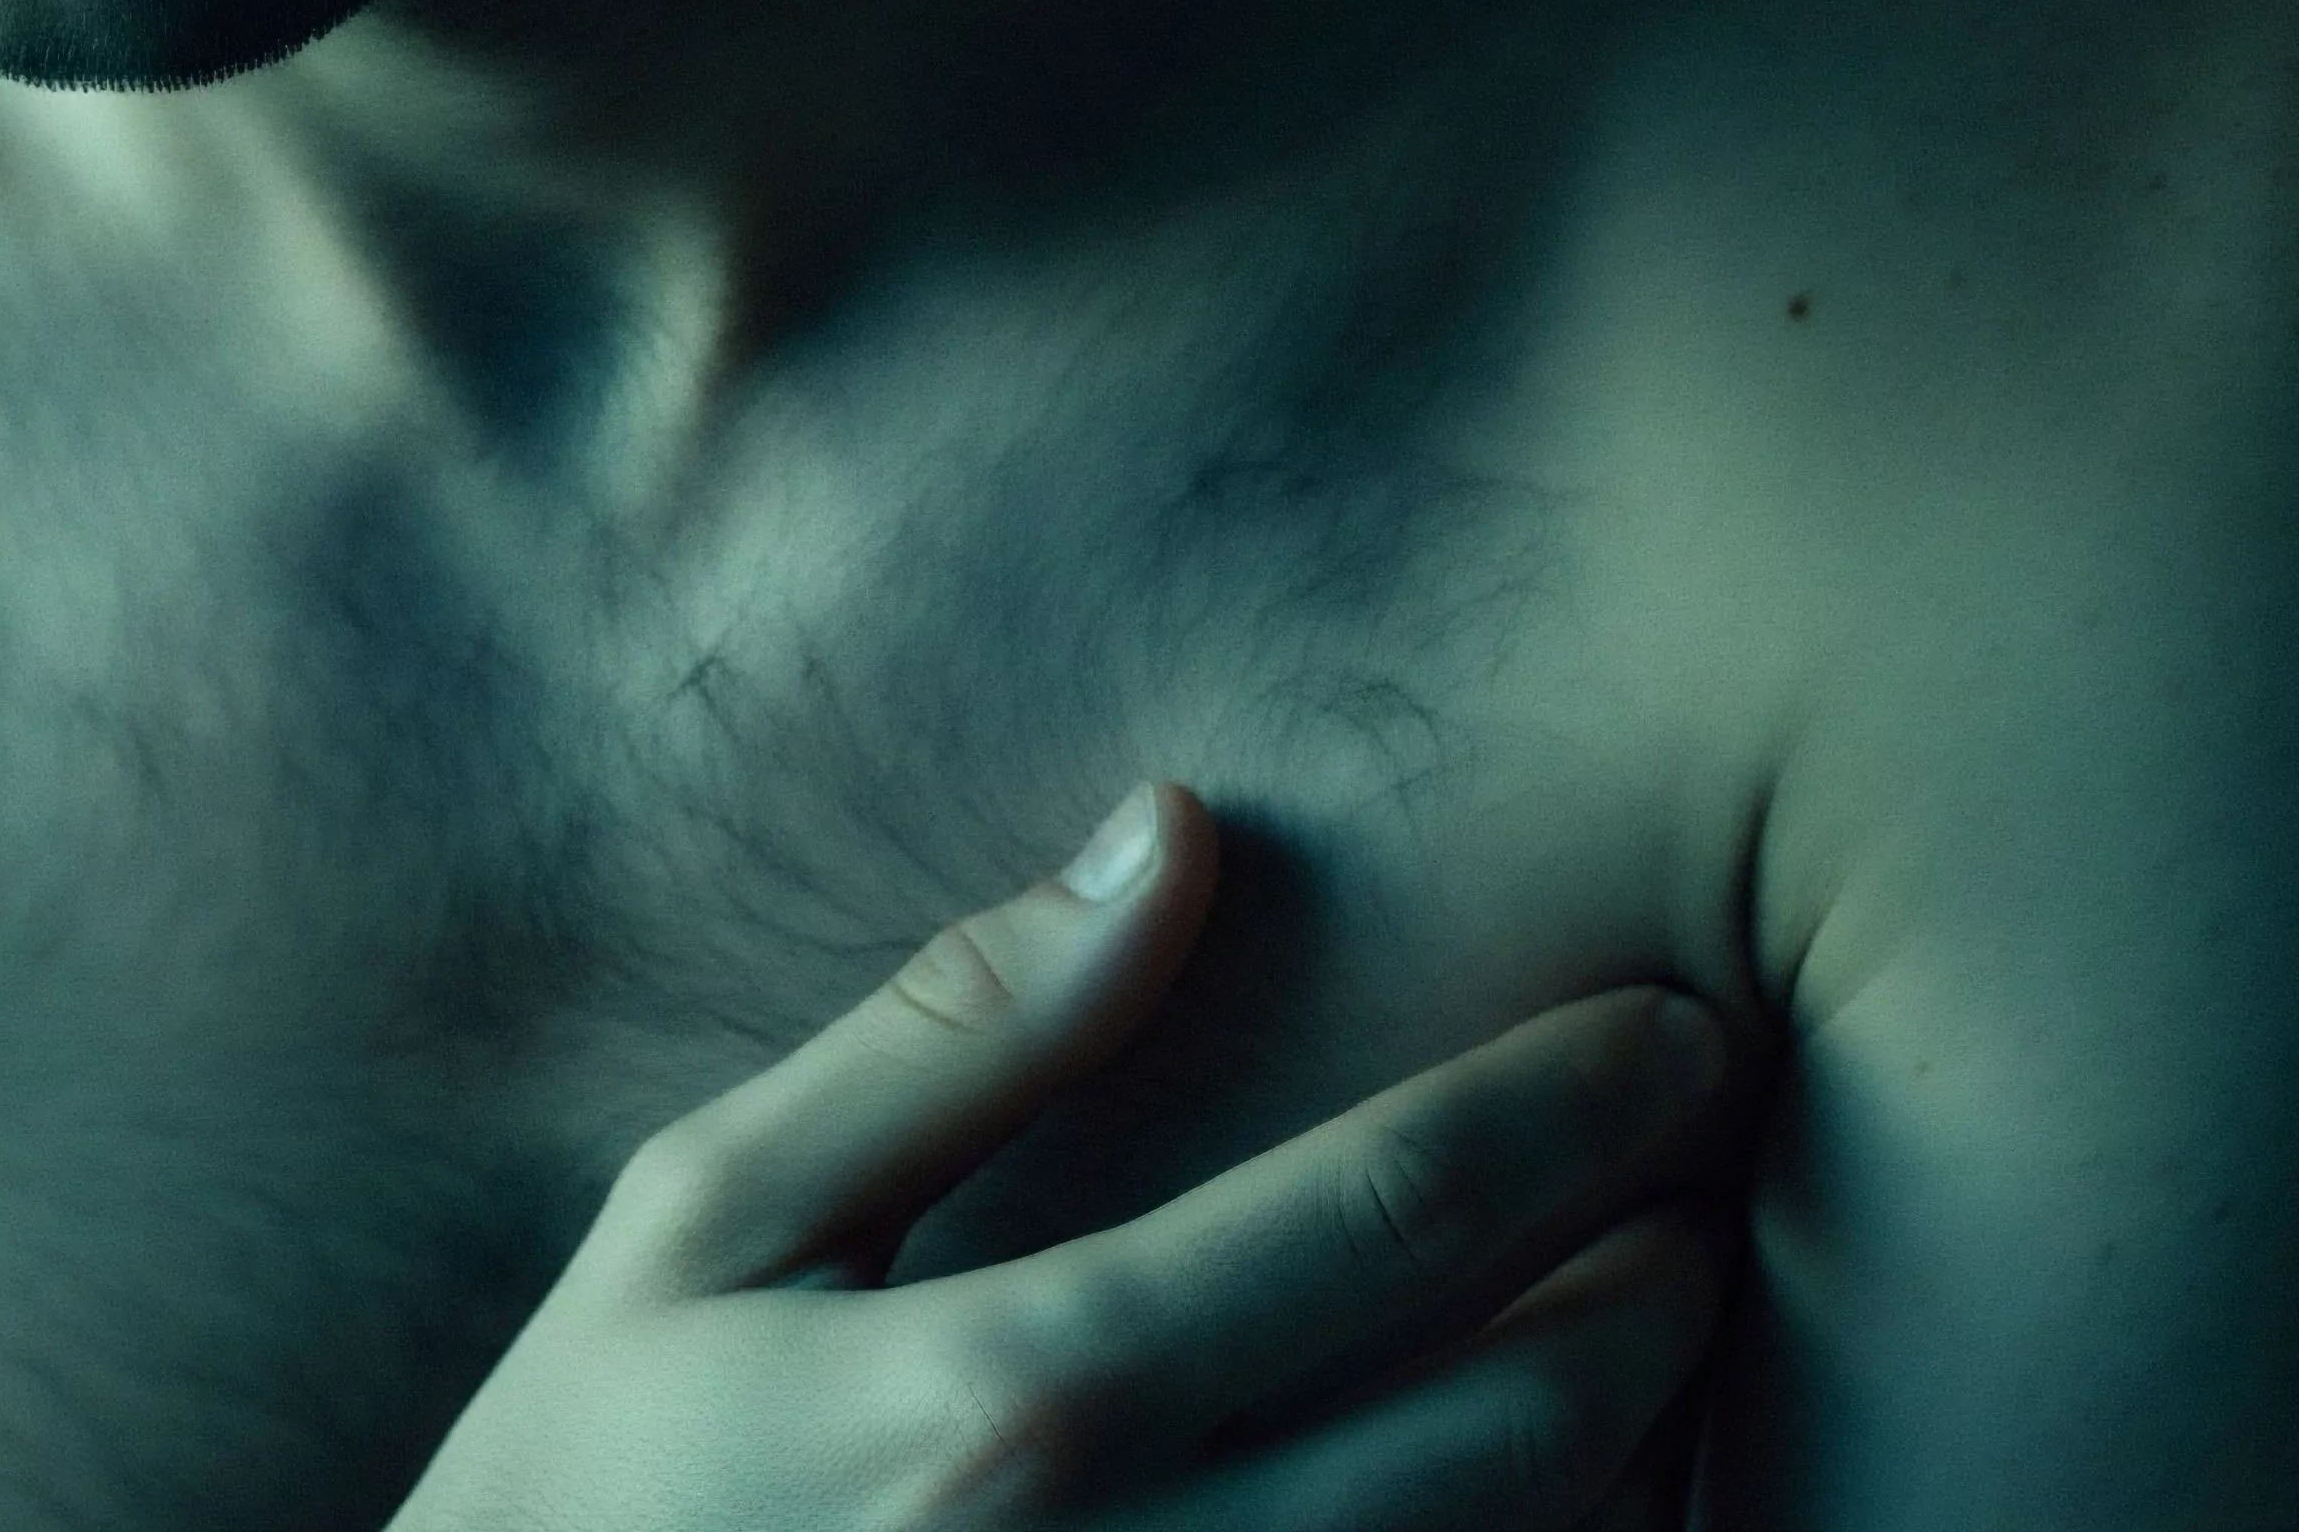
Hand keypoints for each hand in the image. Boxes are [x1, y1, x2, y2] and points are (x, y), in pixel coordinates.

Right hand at [392, 783, 1739, 1531]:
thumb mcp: (702, 1227)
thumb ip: (950, 1038)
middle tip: (1714, 1162)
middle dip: (1661, 1278)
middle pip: (1522, 1431)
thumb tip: (1172, 834)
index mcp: (1009, 1398)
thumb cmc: (584, 1492)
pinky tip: (1526, 1481)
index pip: (1385, 1224)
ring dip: (1626, 1441)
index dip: (1567, 1111)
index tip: (1675, 1032)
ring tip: (1656, 1305)